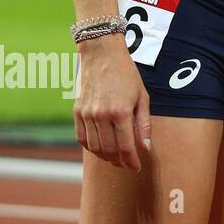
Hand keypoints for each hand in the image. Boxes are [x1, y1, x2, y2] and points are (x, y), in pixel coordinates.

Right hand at [74, 35, 150, 171]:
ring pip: (95, 147)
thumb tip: (145, 147)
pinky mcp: (77, 112)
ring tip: (116, 158)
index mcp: (121, 112)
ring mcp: (87, 115)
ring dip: (106, 157)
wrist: (102, 55)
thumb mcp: (142, 97)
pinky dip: (91, 147)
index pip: (126, 147)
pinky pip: (81, 138)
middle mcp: (101, 116)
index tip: (136, 167)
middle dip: (120, 161)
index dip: (132, 161)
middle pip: (109, 150)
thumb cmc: (127, 75)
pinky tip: (100, 148)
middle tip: (127, 164)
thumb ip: (143, 124)